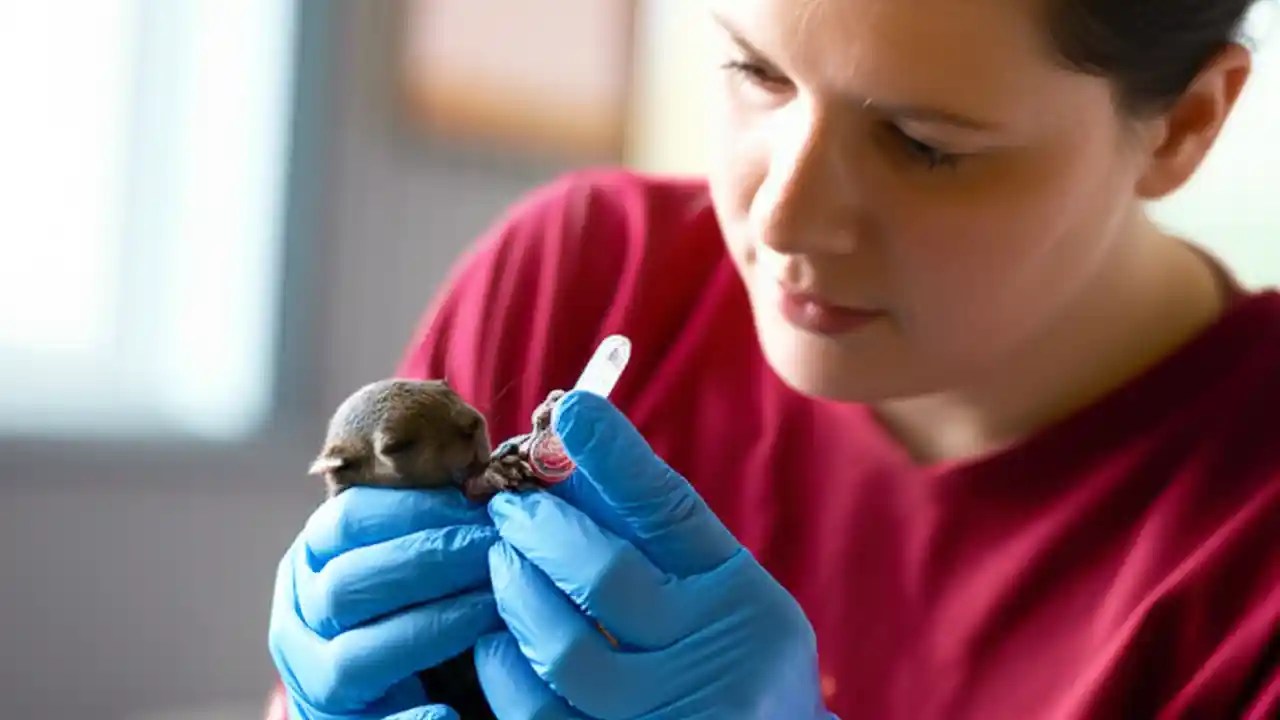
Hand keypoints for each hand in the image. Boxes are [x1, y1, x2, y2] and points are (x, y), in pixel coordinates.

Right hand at [268, 485, 502, 718]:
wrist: (393, 690)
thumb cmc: (416, 604)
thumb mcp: (410, 558)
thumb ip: (432, 525)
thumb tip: (490, 485)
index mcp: (312, 561)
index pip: (346, 521)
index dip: (414, 509)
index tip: (477, 506)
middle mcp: (300, 619)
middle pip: (346, 584)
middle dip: (429, 562)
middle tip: (495, 551)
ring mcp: (313, 680)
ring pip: (353, 657)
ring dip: (431, 627)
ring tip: (494, 608)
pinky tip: (449, 712)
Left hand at [473, 390, 834, 719]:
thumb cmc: (723, 661)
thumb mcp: (708, 589)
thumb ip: (647, 531)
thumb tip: (569, 454)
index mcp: (738, 596)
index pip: (670, 512)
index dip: (617, 459)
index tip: (572, 411)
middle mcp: (715, 656)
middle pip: (605, 575)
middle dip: (541, 528)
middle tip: (507, 506)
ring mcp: (671, 713)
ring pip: (563, 651)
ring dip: (516, 594)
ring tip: (503, 567)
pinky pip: (540, 715)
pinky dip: (506, 668)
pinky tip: (499, 640)